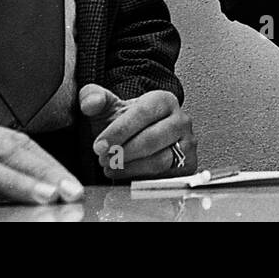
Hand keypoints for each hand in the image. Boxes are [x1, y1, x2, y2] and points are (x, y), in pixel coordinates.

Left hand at [80, 84, 196, 179]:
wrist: (141, 137)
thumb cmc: (125, 123)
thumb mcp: (107, 107)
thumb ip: (93, 98)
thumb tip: (90, 102)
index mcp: (164, 100)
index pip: (142, 114)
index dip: (119, 131)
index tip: (99, 146)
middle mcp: (181, 120)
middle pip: (152, 139)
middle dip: (123, 152)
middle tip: (104, 159)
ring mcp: (188, 144)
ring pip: (159, 161)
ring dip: (130, 168)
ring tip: (111, 168)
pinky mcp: (188, 165)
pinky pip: (165, 177)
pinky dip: (142, 179)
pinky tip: (126, 176)